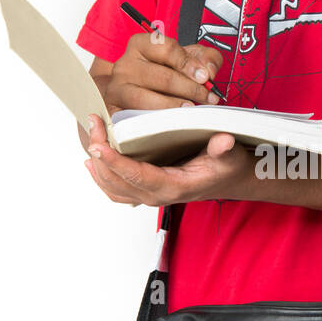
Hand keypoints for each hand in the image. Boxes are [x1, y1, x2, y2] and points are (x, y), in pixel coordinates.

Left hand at [84, 114, 255, 206]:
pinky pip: (116, 191)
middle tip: (93, 124)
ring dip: (98, 165)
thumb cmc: (227, 167)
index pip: (137, 176)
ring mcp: (150, 196)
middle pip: (117, 181)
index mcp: (174, 187)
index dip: (115, 161)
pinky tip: (93, 160)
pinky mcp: (145, 192)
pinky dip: (101, 177)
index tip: (97, 145)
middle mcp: (157, 196)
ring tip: (91, 135)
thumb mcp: (230, 155)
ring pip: (112, 187)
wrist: (230, 181)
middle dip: (100, 153)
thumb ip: (223, 148)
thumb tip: (224, 140)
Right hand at [101, 33, 224, 113]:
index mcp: (141, 45)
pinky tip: (171, 123)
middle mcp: (125, 65)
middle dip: (190, 89)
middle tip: (207, 99)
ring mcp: (117, 89)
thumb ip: (205, 59)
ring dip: (173, 107)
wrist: (132, 92)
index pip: (167, 49)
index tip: (205, 77)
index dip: (189, 64)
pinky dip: (156, 123)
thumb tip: (209, 71)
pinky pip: (135, 119)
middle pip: (162, 77)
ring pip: (146, 100)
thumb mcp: (187, 59)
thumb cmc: (162, 73)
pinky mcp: (114, 111)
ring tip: (190, 110)